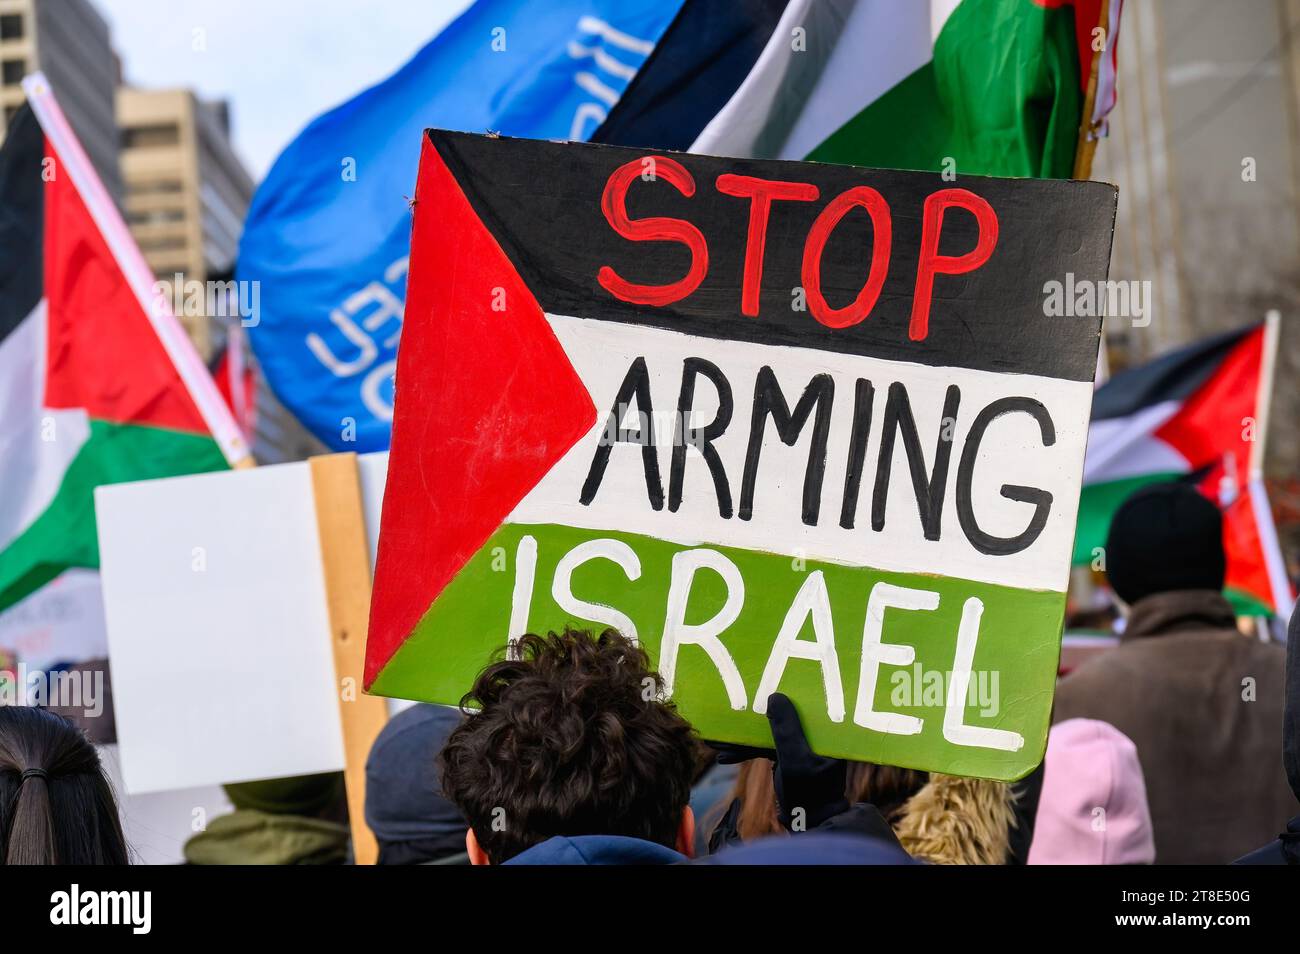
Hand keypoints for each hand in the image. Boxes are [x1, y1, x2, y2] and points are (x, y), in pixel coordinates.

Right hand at [705, 692, 847, 831]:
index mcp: (824, 728)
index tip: (755, 686)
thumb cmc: (809, 792)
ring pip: (766, 731)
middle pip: (779, 714)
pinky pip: (763, 746)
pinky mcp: (786, 754)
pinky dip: (746, 751)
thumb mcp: (796, 760)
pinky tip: (724, 756)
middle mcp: (812, 731)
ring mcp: (797, 742)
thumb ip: (786, 730)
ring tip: (715, 740)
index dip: (779, 690)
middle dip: (751, 716)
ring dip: (742, 737)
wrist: (808, 822)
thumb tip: (774, 696)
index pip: (802, 700)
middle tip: (727, 710)